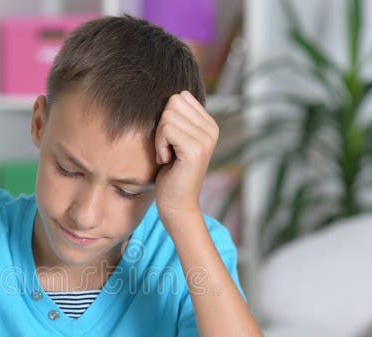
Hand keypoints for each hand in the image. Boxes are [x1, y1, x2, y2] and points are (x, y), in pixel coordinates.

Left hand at [154, 91, 218, 229]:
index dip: (167, 117)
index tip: (170, 142)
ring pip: (168, 115)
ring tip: (167, 155)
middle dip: (162, 125)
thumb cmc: (170, 174)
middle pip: (173, 102)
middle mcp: (211, 128)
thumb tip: (168, 96)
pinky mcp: (195, 148)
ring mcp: (206, 138)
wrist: (177, 205)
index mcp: (209, 124)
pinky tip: (166, 159)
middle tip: (166, 149)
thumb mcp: (174, 141)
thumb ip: (177, 119)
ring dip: (159, 137)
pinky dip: (159, 144)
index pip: (180, 97)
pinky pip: (166, 128)